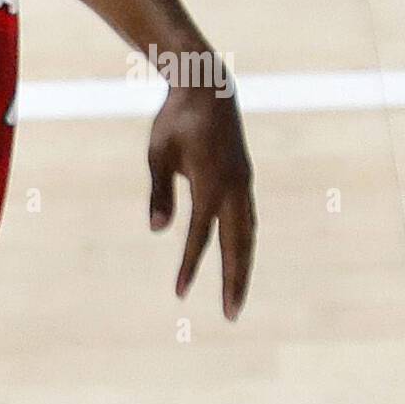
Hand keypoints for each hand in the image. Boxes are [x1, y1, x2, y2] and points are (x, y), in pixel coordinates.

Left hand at [147, 67, 255, 319]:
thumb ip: (159, 192)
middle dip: (234, 280)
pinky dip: (245, 242)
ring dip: (244, 266)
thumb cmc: (175, 119)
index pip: (199, 234)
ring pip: (248, 234)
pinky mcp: (244, 178)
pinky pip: (248, 218)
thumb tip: (156, 230)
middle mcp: (233, 186)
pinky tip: (239, 258)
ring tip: (236, 296)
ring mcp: (243, 182)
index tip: (180, 292)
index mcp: (210, 182)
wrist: (206, 87)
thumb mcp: (157, 152)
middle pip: (237, 243)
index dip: (189, 264)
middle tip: (231, 315)